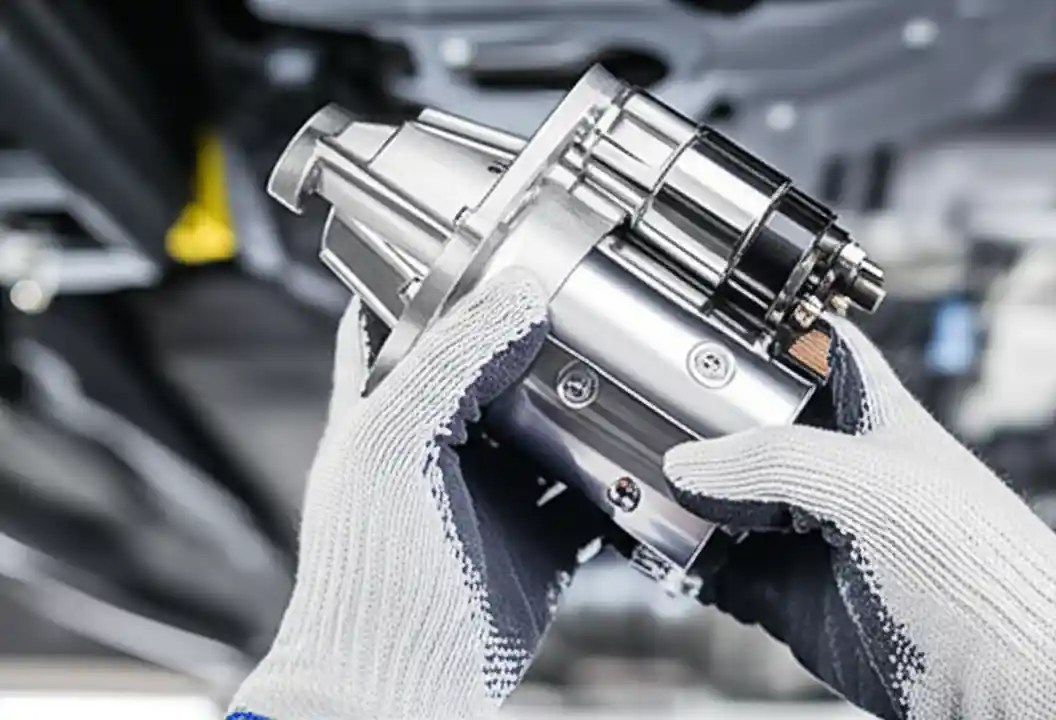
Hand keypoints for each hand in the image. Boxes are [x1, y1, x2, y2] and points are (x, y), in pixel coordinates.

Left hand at [229, 270, 605, 718]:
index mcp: (387, 412)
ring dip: (586, 410)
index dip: (444, 278)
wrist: (394, 692)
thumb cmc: (363, 583)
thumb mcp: (393, 447)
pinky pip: (585, 501)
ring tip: (627, 374)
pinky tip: (640, 464)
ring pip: (549, 432)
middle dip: (540, 339)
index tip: (497, 241)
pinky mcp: (533, 546)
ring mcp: (489, 498)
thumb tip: (515, 296)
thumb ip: (449, 365)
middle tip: (590, 303)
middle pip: (495, 369)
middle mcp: (439, 448)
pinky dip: (615, 483)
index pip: (407, 319)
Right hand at [664, 318, 1055, 718]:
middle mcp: (831, 468)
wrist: (1010, 680)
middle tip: (637, 414)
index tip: (695, 314)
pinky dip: (685, 561)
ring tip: (631, 484)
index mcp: (866, 415)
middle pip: (744, 424)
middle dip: (692, 420)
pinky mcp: (789, 595)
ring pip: (721, 499)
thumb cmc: (983, 570)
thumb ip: (776, 464)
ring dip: (678, 496)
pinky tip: (661, 551)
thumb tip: (688, 463)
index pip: (807, 343)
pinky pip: (720, 569)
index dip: (758, 324)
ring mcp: (807, 533)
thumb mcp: (876, 491)